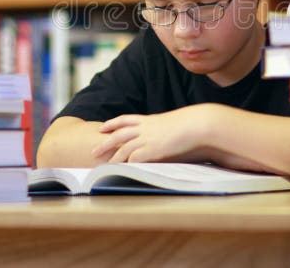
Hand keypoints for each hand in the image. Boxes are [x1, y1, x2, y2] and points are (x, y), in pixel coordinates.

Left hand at [91, 105, 208, 162]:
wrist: (196, 124)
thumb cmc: (190, 123)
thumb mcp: (173, 122)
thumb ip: (164, 128)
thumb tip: (165, 134)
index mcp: (149, 119)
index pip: (125, 119)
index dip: (113, 123)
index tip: (103, 127)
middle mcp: (145, 127)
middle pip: (118, 134)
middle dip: (105, 143)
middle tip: (94, 151)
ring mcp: (147, 138)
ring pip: (123, 148)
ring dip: (113, 157)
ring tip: (105, 165)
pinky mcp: (152, 149)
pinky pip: (134, 158)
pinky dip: (127, 164)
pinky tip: (123, 170)